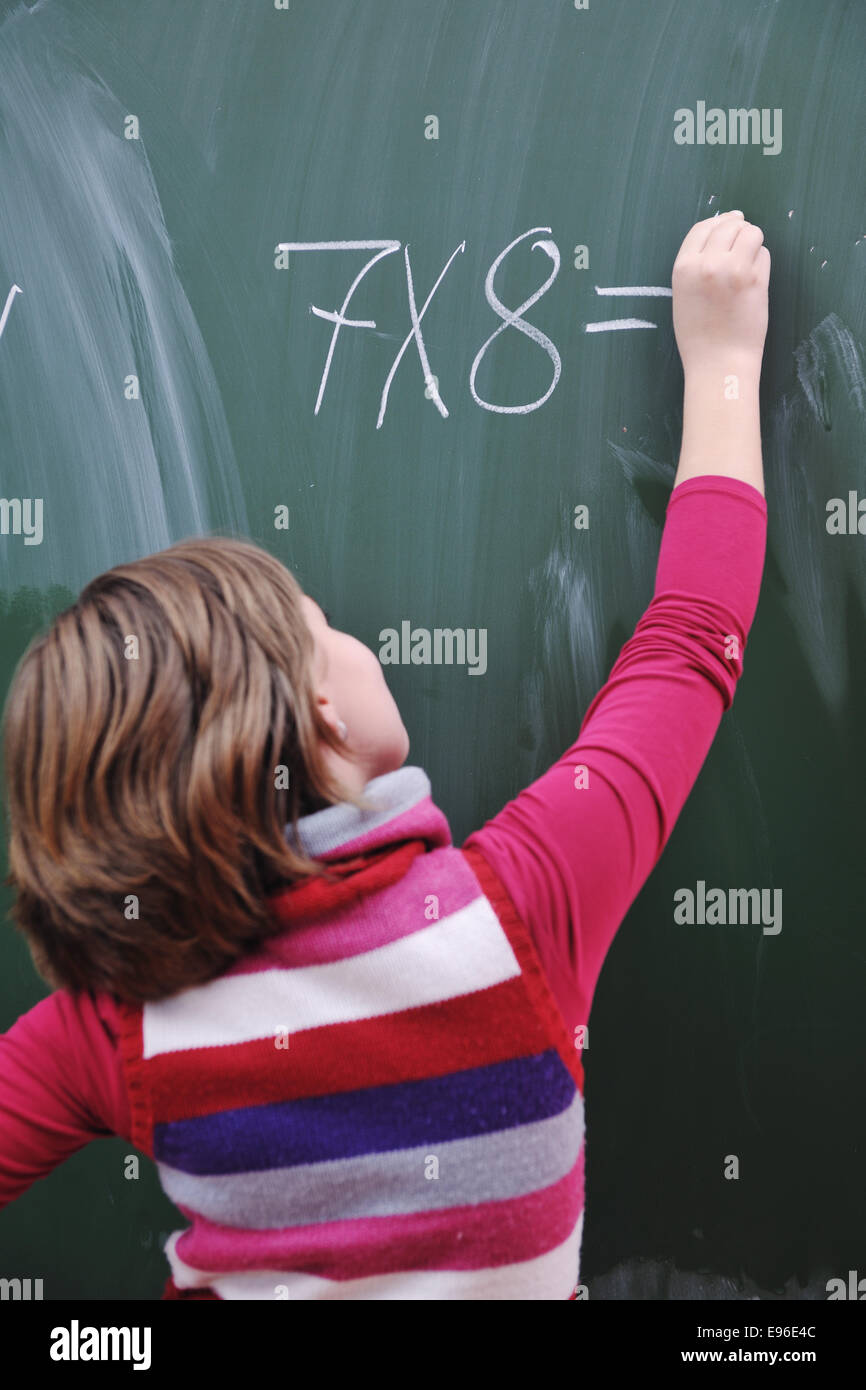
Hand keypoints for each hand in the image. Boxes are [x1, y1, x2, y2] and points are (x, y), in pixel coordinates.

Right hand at [672, 211, 769, 377]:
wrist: (718, 362)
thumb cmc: (698, 335)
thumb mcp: (684, 294)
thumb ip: (696, 263)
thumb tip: (724, 230)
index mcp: (684, 267)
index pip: (702, 228)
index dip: (718, 222)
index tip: (730, 223)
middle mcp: (708, 263)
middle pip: (729, 225)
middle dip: (738, 230)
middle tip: (743, 244)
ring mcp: (734, 269)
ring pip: (751, 234)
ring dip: (753, 242)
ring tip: (749, 262)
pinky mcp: (757, 279)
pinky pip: (764, 254)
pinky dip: (761, 261)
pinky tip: (754, 279)